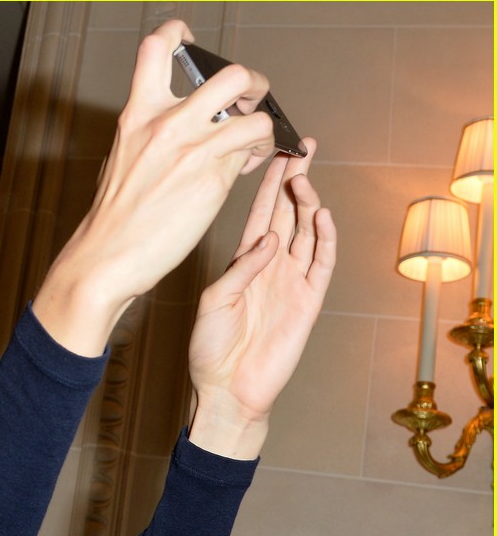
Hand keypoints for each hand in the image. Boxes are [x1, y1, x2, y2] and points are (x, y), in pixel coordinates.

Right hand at [33, 19, 276, 356]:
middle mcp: (168, 124)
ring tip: (255, 141)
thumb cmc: (114, 217)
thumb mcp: (122, 157)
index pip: (157, 47)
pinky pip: (253, 152)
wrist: (107, 256)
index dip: (178, 33)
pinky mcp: (216, 178)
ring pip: (255, 116)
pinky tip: (248, 166)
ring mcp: (195, 150)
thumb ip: (153, 132)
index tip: (189, 39)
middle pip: (229, 74)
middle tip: (249, 97)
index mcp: (138, 114)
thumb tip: (187, 125)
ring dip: (263, 126)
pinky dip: (259, 155)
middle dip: (251, 82)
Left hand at [187, 137, 336, 458]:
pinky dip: (325, 239)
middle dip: (296, 180)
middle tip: (302, 147)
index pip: (261, 212)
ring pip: (307, 232)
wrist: (226, 389)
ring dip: (308, 204)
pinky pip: (321, 264)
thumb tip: (268, 239)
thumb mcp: (214, 300)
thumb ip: (240, 268)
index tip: (278, 152)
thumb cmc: (210, 348)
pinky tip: (322, 216)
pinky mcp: (308, 301)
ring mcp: (291, 281)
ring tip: (304, 178)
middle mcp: (270, 266)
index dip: (270, 183)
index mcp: (243, 262)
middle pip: (288, 213)